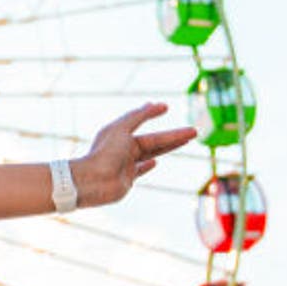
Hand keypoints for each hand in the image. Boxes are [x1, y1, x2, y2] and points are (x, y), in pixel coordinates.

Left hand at [74, 102, 195, 206]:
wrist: (91, 182)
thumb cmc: (104, 154)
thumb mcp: (121, 129)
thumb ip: (139, 115)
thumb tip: (157, 103)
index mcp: (120, 134)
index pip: (143, 123)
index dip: (155, 114)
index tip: (166, 107)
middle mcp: (123, 148)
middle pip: (154, 140)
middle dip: (174, 136)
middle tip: (195, 131)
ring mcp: (126, 164)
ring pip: (152, 153)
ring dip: (169, 147)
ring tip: (186, 142)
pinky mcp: (127, 179)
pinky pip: (140, 170)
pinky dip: (148, 166)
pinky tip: (156, 162)